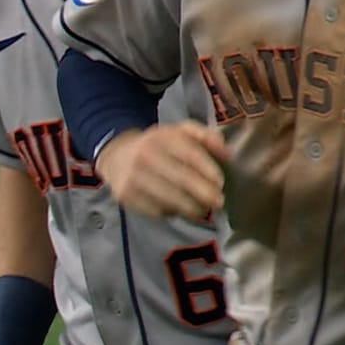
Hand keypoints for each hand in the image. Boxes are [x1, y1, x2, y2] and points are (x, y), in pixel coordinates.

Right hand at [95, 122, 228, 220]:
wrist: (116, 156)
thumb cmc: (157, 145)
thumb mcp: (179, 132)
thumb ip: (205, 136)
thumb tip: (227, 153)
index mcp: (162, 137)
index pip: (189, 155)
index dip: (208, 170)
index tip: (220, 183)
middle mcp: (146, 156)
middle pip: (182, 180)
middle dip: (205, 194)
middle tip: (219, 202)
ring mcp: (134, 177)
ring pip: (170, 199)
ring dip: (192, 208)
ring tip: (203, 209)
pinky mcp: (126, 196)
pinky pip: (156, 210)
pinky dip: (172, 212)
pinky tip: (179, 209)